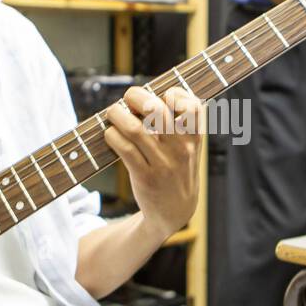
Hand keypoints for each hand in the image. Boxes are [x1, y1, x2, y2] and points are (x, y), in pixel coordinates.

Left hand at [102, 86, 203, 238]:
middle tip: (128, 99)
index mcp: (194, 138)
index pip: (191, 105)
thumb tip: (146, 95)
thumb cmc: (177, 172)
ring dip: (117, 115)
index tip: (161, 96)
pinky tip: (111, 135)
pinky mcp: (145, 177)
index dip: (174, 93)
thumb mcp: (189, 149)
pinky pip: (124, 149)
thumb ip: (178, 124)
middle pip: (156, 109)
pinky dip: (112, 136)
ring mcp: (163, 163)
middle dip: (136, 96)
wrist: (174, 212)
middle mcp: (181, 149)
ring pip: (135, 128)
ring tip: (113, 114)